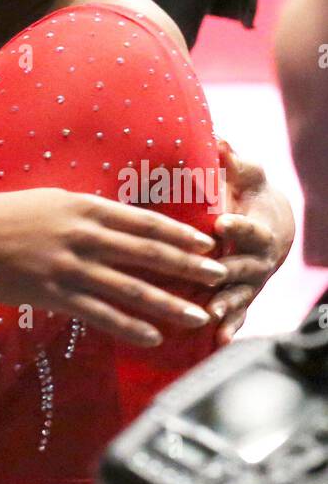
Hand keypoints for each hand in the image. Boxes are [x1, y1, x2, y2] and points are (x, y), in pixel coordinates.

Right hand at [0, 189, 227, 346]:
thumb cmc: (2, 216)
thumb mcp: (49, 201)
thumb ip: (83, 213)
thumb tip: (113, 222)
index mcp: (84, 207)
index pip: (143, 221)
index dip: (178, 233)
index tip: (207, 243)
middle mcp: (84, 234)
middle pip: (147, 253)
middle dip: (188, 266)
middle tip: (221, 276)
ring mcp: (70, 266)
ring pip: (132, 287)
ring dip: (170, 303)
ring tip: (199, 316)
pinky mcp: (54, 293)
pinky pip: (100, 314)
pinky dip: (130, 326)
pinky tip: (152, 338)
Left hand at [208, 142, 294, 344]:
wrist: (273, 223)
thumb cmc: (253, 192)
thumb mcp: (249, 174)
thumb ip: (236, 161)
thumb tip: (221, 141)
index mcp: (260, 229)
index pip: (249, 228)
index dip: (237, 225)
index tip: (221, 221)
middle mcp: (259, 259)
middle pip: (245, 267)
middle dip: (229, 270)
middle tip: (211, 273)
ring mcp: (252, 282)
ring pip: (241, 295)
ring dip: (226, 305)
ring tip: (211, 314)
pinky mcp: (244, 297)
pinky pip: (239, 315)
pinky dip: (230, 328)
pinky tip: (218, 342)